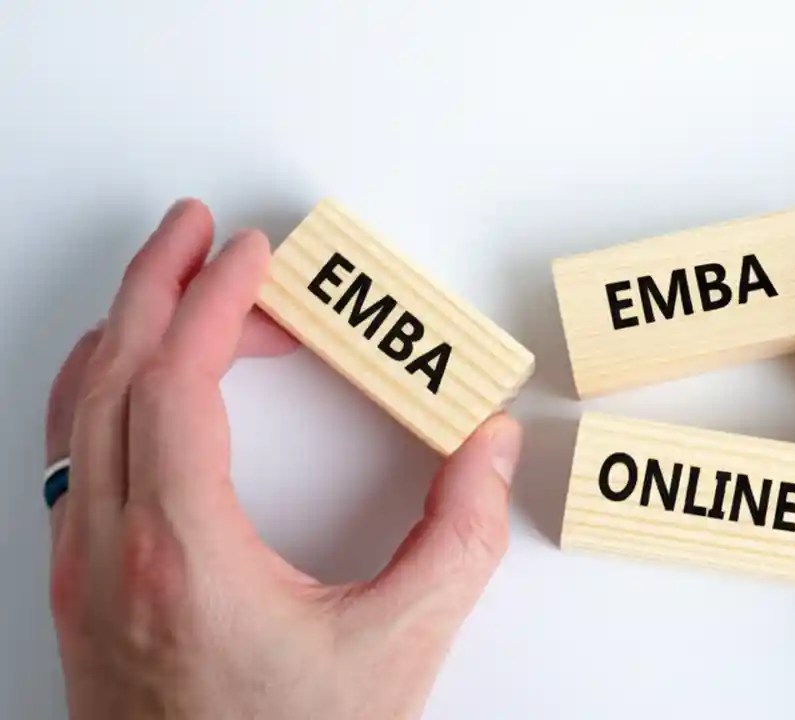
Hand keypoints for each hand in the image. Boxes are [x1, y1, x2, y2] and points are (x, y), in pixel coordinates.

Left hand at [45, 200, 522, 719]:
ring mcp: (81, 571)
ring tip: (175, 289)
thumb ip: (460, 540)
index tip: (254, 255)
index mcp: (180, 549)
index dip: (216, 301)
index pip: (177, 381)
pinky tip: (138, 386)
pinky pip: (70, 455)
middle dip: (158, 285)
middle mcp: (109, 550)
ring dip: (127, 333)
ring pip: (78, 412)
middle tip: (201, 233)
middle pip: (112, 373)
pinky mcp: (81, 589)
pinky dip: (104, 391)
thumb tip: (488, 452)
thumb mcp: (398, 648)